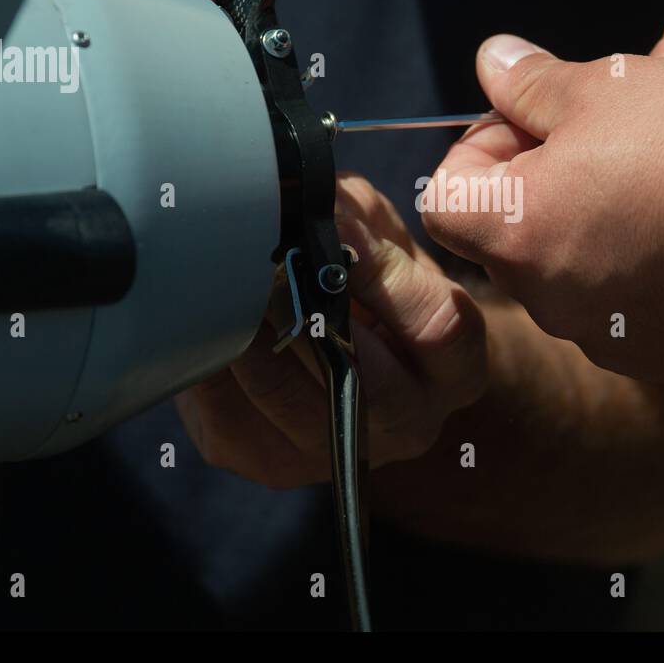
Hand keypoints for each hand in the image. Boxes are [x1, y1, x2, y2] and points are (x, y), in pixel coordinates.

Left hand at [177, 175, 486, 486]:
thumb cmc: (377, 288)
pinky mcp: (273, 463)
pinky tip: (207, 323)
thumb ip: (359, 218)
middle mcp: (410, 423)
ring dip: (248, 332)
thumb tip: (311, 199)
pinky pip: (230, 414)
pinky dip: (212, 361)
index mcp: (455, 368)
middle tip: (267, 258)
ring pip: (284, 396)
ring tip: (227, 281)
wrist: (353, 358)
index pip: (439, 327)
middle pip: (357, 375)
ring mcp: (343, 451)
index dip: (384, 274)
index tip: (338, 227)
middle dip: (303, 310)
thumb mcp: (386, 241)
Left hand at [421, 35, 663, 383]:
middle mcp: (547, 299)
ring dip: (587, 227)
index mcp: (517, 231)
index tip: (536, 125)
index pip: (442, 199)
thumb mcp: (610, 87)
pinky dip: (635, 271)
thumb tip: (490, 61)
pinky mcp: (657, 356)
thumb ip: (531, 83)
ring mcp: (603, 336)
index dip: (479, 152)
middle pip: (505, 236)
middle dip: (537, 185)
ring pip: (565, 272)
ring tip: (657, 182)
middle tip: (605, 141)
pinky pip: (619, 309)